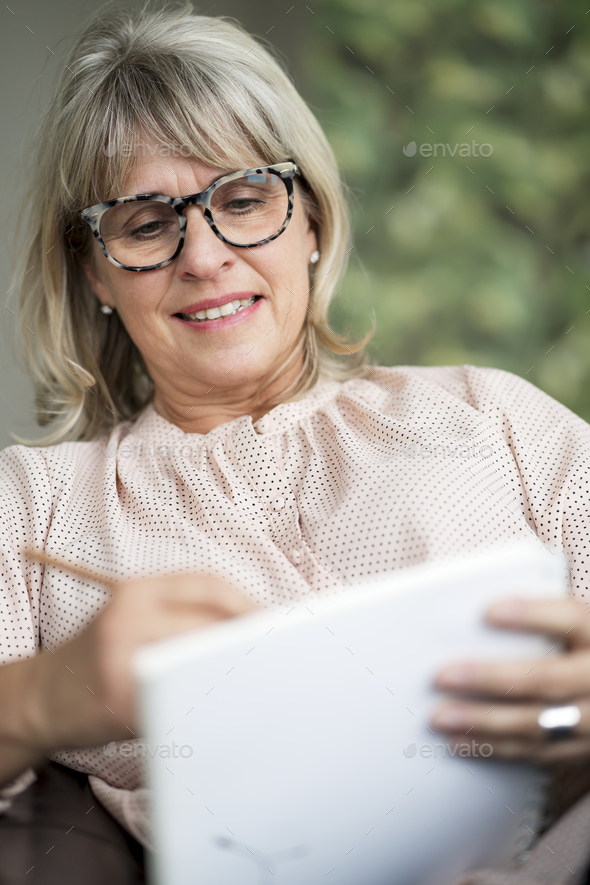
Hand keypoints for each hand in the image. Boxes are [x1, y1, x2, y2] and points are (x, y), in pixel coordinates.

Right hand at [24, 573, 255, 756]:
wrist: (41, 696)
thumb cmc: (98, 655)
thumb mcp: (131, 616)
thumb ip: (179, 612)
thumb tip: (247, 623)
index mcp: (137, 590)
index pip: (207, 585)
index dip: (246, 603)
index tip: (271, 622)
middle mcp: (129, 617)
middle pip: (209, 622)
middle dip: (243, 642)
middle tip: (269, 658)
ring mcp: (121, 659)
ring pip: (197, 662)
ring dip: (227, 674)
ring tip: (246, 683)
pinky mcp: (118, 701)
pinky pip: (175, 701)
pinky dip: (200, 705)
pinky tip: (212, 708)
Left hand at [430, 597, 589, 762]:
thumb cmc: (584, 650)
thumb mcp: (579, 628)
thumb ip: (545, 619)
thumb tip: (482, 612)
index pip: (571, 620)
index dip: (532, 615)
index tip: (489, 612)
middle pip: (544, 680)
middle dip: (489, 679)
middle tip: (442, 676)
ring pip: (537, 724)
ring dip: (483, 722)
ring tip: (441, 717)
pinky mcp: (583, 750)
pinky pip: (538, 753)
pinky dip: (496, 748)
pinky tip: (462, 740)